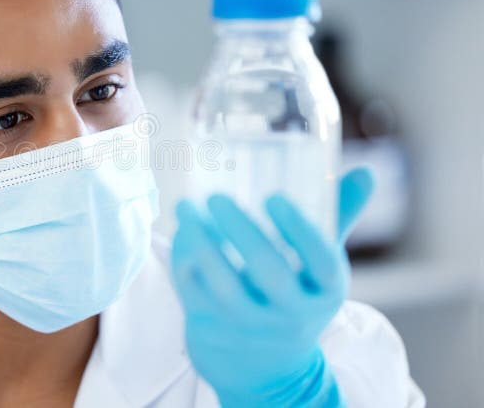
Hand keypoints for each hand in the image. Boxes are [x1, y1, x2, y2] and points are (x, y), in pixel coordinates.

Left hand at [171, 169, 373, 406]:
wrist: (266, 371)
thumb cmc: (295, 295)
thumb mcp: (321, 267)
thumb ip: (337, 218)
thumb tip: (364, 173)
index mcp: (325, 292)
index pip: (322, 263)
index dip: (300, 230)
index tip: (274, 197)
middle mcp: (291, 314)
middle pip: (269, 274)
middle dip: (242, 232)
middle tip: (217, 197)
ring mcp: (250, 326)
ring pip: (224, 287)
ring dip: (201, 244)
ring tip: (186, 208)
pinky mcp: (214, 331)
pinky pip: (194, 295)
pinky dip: (184, 262)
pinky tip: (181, 233)